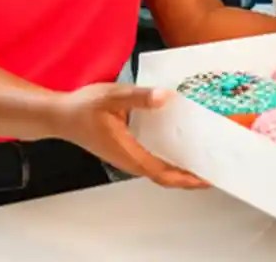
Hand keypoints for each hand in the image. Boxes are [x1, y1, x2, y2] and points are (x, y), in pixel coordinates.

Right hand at [53, 83, 207, 189]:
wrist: (59, 116)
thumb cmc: (82, 108)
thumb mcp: (112, 97)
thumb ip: (139, 97)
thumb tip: (165, 97)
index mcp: (128, 152)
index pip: (163, 173)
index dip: (186, 179)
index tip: (207, 178)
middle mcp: (130, 159)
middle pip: (166, 176)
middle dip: (191, 177)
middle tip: (216, 170)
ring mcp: (128, 156)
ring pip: (160, 168)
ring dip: (182, 168)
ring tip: (205, 160)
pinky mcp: (127, 149)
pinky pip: (153, 159)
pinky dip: (170, 158)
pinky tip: (181, 144)